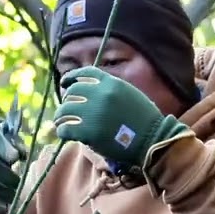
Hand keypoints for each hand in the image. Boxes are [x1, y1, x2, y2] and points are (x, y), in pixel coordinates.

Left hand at [52, 67, 192, 177]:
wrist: (153, 140)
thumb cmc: (145, 120)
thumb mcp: (130, 94)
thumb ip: (111, 90)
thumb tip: (91, 91)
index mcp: (112, 83)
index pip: (85, 73)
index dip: (71, 77)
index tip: (65, 83)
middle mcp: (101, 94)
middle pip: (72, 92)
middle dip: (67, 101)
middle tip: (65, 111)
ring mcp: (94, 112)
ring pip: (65, 110)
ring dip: (60, 117)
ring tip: (60, 123)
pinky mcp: (89, 131)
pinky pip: (66, 128)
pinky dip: (62, 131)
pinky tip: (64, 134)